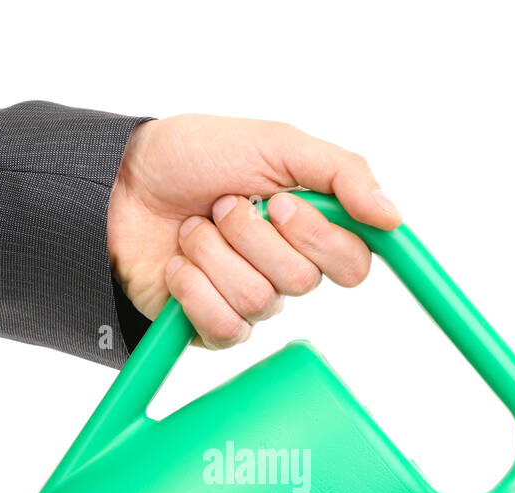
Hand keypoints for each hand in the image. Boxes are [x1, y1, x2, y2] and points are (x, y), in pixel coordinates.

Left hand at [107, 115, 400, 348]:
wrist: (120, 182)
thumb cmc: (195, 157)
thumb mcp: (277, 143)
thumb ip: (343, 173)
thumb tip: (394, 218)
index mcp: (310, 228)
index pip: (353, 262)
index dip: (320, 239)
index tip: (284, 205)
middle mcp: (284, 268)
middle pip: (302, 282)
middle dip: (253, 236)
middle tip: (224, 205)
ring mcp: (248, 300)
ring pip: (258, 300)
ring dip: (215, 254)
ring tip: (192, 228)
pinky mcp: (211, 327)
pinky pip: (224, 326)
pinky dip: (194, 288)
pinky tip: (177, 264)